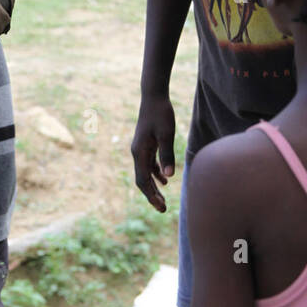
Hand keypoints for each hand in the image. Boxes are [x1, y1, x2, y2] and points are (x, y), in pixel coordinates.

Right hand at [132, 95, 176, 211]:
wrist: (154, 96)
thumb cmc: (161, 113)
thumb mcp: (166, 134)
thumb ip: (167, 154)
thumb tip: (169, 176)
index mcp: (140, 152)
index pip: (143, 180)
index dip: (151, 195)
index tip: (161, 207)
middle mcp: (137, 152)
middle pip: (142, 180)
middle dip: (152, 195)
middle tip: (163, 209)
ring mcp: (141, 148)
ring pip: (145, 173)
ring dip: (154, 187)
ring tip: (163, 200)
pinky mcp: (147, 144)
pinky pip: (149, 164)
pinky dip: (155, 174)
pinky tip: (165, 180)